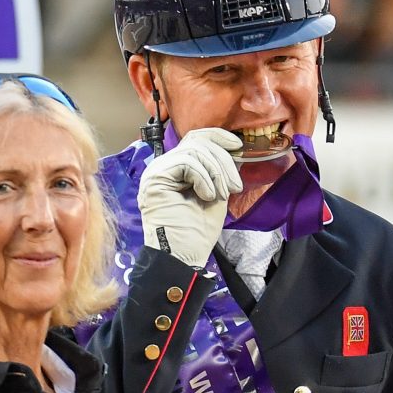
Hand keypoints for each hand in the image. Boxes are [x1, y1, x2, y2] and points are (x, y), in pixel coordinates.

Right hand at [138, 128, 243, 267]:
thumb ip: (220, 172)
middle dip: (223, 161)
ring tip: (220, 195)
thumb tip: (233, 150)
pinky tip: (206, 196)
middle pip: (197, 142)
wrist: (185, 255)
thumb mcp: (217, 194)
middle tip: (234, 186)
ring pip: (194, 151)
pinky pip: (186, 162)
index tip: (237, 144)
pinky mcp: (155, 178)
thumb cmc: (198, 232)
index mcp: (178, 169)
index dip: (218, 137)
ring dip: (216, 172)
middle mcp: (164, 167)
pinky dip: (203, 178)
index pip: (195, 139)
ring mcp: (157, 172)